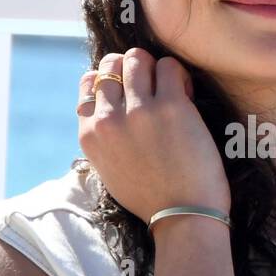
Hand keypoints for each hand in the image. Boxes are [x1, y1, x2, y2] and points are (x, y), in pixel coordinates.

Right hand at [76, 49, 231, 223]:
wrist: (183, 217)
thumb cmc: (151, 197)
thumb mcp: (109, 168)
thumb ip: (103, 136)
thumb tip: (107, 104)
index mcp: (90, 134)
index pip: (89, 83)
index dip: (111, 80)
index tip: (129, 91)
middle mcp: (108, 119)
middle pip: (111, 64)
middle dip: (132, 67)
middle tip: (152, 86)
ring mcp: (139, 111)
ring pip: (138, 59)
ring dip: (155, 68)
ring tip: (170, 90)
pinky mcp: (171, 107)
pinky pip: (169, 66)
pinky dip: (178, 75)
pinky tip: (185, 94)